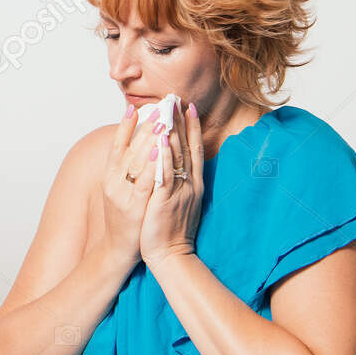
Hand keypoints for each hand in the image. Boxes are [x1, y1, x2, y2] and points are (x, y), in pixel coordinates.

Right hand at [98, 102, 165, 268]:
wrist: (120, 250)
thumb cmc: (126, 218)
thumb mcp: (121, 190)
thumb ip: (127, 169)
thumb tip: (136, 147)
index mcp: (110, 176)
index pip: (117, 145)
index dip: (125, 126)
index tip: (135, 107)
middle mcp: (113, 182)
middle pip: (130, 147)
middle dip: (146, 125)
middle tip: (160, 106)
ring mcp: (123, 194)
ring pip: (137, 161)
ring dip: (150, 138)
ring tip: (162, 119)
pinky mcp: (134, 207)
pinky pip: (144, 182)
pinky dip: (152, 164)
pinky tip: (161, 149)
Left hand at [139, 99, 202, 267]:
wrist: (173, 255)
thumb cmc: (174, 229)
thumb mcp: (183, 201)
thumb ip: (182, 181)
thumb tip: (181, 164)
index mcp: (194, 183)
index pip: (195, 149)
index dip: (192, 127)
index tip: (189, 107)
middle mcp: (190, 184)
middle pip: (187, 147)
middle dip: (181, 122)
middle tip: (177, 98)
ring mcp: (179, 192)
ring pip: (177, 158)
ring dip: (173, 133)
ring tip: (168, 111)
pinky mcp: (166, 201)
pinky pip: (165, 176)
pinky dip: (164, 159)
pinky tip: (160, 142)